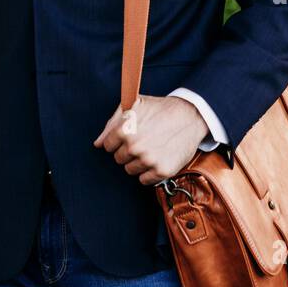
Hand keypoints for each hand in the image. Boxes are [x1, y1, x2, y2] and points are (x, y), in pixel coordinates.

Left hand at [93, 94, 208, 184]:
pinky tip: (157, 158)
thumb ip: (112, 123)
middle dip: (128, 152)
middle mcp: (134, 147)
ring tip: (151, 148)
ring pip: (130, 170)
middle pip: (119, 159)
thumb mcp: (134, 106)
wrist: (190, 116)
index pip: (107, 147)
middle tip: (143, 141)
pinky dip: (149, 172)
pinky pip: (144, 180)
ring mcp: (148, 160)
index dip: (118, 141)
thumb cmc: (160, 109)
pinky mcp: (162, 171)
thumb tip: (97, 144)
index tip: (130, 136)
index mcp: (123, 130)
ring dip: (138, 162)